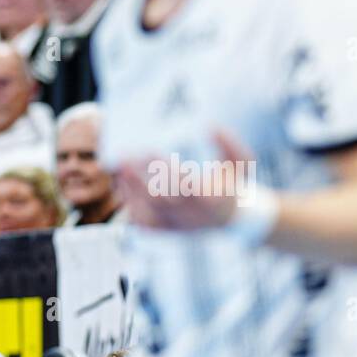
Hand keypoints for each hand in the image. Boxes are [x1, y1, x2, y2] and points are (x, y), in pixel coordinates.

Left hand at [117, 130, 252, 231]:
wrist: (225, 219)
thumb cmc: (229, 183)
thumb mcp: (241, 163)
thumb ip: (230, 145)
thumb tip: (212, 127)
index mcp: (210, 199)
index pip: (185, 186)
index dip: (168, 170)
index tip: (152, 150)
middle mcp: (188, 215)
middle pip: (157, 198)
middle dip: (138, 177)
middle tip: (122, 157)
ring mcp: (171, 225)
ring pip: (142, 209)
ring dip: (126, 186)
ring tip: (115, 164)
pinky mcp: (158, 230)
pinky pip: (136, 217)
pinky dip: (126, 197)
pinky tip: (119, 179)